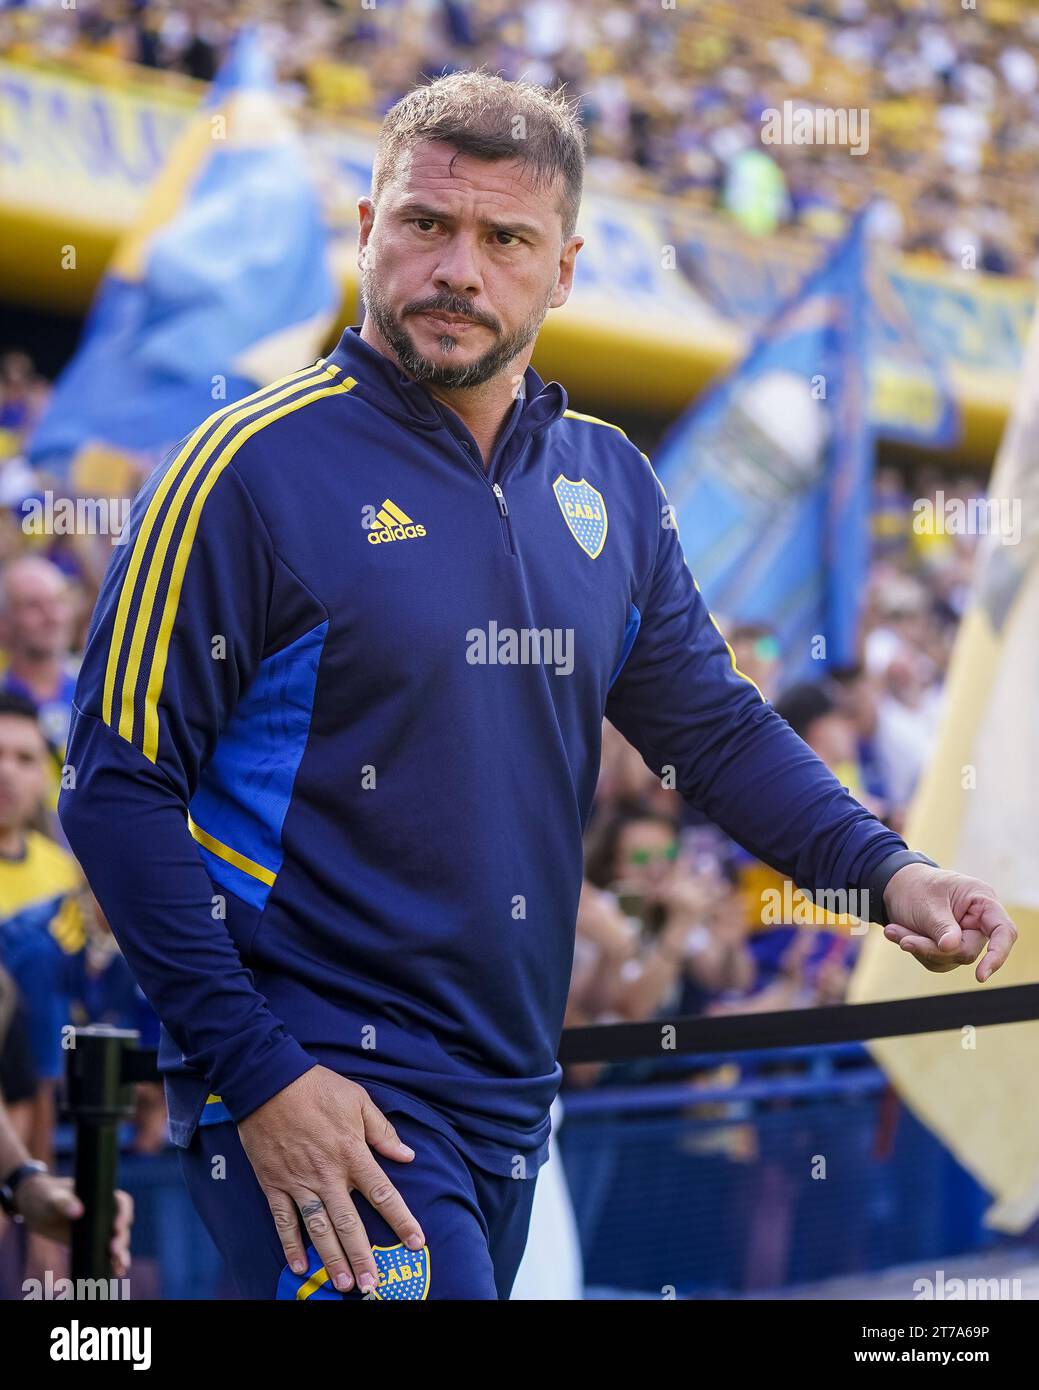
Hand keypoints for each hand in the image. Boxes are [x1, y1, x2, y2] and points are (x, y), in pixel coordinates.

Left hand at [15, 1175, 132, 1277]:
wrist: (36, 1208)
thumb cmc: (46, 1195)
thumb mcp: (53, 1197)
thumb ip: (64, 1202)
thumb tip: (78, 1212)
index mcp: (102, 1196)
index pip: (122, 1203)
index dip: (124, 1214)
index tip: (117, 1227)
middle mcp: (105, 1212)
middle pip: (122, 1225)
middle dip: (121, 1239)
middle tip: (114, 1250)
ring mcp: (99, 1229)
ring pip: (117, 1241)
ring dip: (121, 1254)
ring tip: (119, 1266)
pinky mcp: (91, 1243)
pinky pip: (106, 1253)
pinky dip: (113, 1262)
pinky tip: (116, 1271)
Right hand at [238, 1066, 423, 1294]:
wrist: (269, 1081)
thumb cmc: (318, 1088)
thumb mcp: (359, 1101)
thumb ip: (383, 1132)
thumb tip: (407, 1155)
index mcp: (353, 1154)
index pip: (383, 1193)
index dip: (401, 1220)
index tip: (416, 1242)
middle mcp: (328, 1174)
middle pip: (349, 1223)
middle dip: (363, 1256)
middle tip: (373, 1285)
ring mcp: (299, 1182)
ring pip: (318, 1229)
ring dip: (332, 1259)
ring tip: (345, 1284)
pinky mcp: (273, 1184)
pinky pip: (283, 1221)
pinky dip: (290, 1245)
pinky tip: (300, 1267)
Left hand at [882, 864, 1017, 982]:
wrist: (896, 887)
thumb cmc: (915, 887)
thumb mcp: (926, 903)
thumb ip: (941, 926)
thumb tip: (951, 947)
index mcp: (982, 901)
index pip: (1003, 931)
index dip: (997, 954)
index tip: (980, 976)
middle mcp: (978, 922)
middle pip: (967, 951)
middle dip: (932, 948)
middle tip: (903, 939)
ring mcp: (964, 937)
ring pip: (949, 959)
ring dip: (919, 948)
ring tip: (894, 930)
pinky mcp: (949, 949)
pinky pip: (936, 961)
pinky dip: (915, 950)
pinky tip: (898, 934)